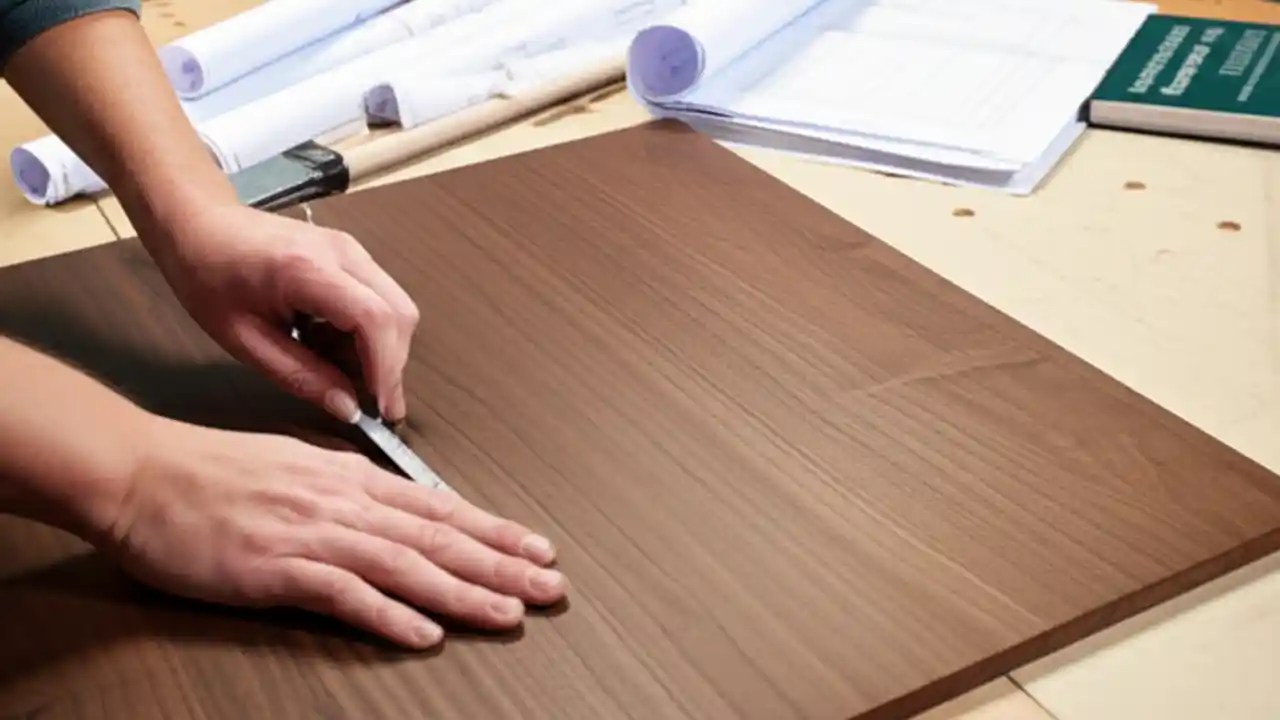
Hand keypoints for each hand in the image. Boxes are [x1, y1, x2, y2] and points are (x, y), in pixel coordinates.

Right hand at [103, 416, 566, 647]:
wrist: (141, 474)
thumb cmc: (211, 471)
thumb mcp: (294, 466)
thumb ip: (346, 489)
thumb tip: (391, 503)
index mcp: (349, 480)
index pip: (439, 508)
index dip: (494, 530)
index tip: (536, 548)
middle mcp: (343, 503)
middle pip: (438, 537)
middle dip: (501, 564)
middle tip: (549, 585)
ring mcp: (312, 534)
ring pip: (406, 565)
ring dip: (463, 592)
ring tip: (508, 613)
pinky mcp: (276, 568)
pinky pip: (344, 594)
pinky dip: (388, 615)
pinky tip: (424, 634)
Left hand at [147, 202, 418, 422]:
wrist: (200, 223)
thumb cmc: (209, 278)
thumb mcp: (243, 339)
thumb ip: (300, 376)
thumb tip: (348, 409)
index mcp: (306, 269)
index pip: (373, 318)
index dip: (386, 368)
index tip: (383, 410)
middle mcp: (343, 252)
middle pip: (399, 313)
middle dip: (392, 364)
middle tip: (371, 404)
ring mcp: (352, 249)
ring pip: (397, 306)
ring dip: (381, 349)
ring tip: (338, 368)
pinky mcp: (353, 253)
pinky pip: (381, 298)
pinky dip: (370, 332)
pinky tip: (332, 344)